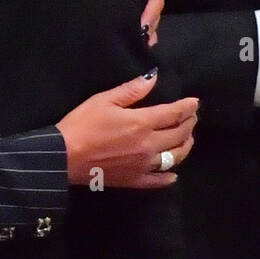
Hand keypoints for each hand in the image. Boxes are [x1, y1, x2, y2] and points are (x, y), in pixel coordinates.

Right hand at [57, 70, 196, 189]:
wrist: (64, 156)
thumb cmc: (82, 124)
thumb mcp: (104, 100)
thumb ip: (131, 90)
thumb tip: (153, 77)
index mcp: (141, 123)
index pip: (173, 114)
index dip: (187, 107)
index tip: (195, 102)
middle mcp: (148, 145)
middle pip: (178, 135)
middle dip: (189, 124)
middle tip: (192, 118)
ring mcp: (143, 165)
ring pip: (174, 158)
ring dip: (185, 147)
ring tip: (187, 139)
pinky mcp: (134, 180)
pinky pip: (158, 181)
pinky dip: (169, 178)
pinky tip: (173, 175)